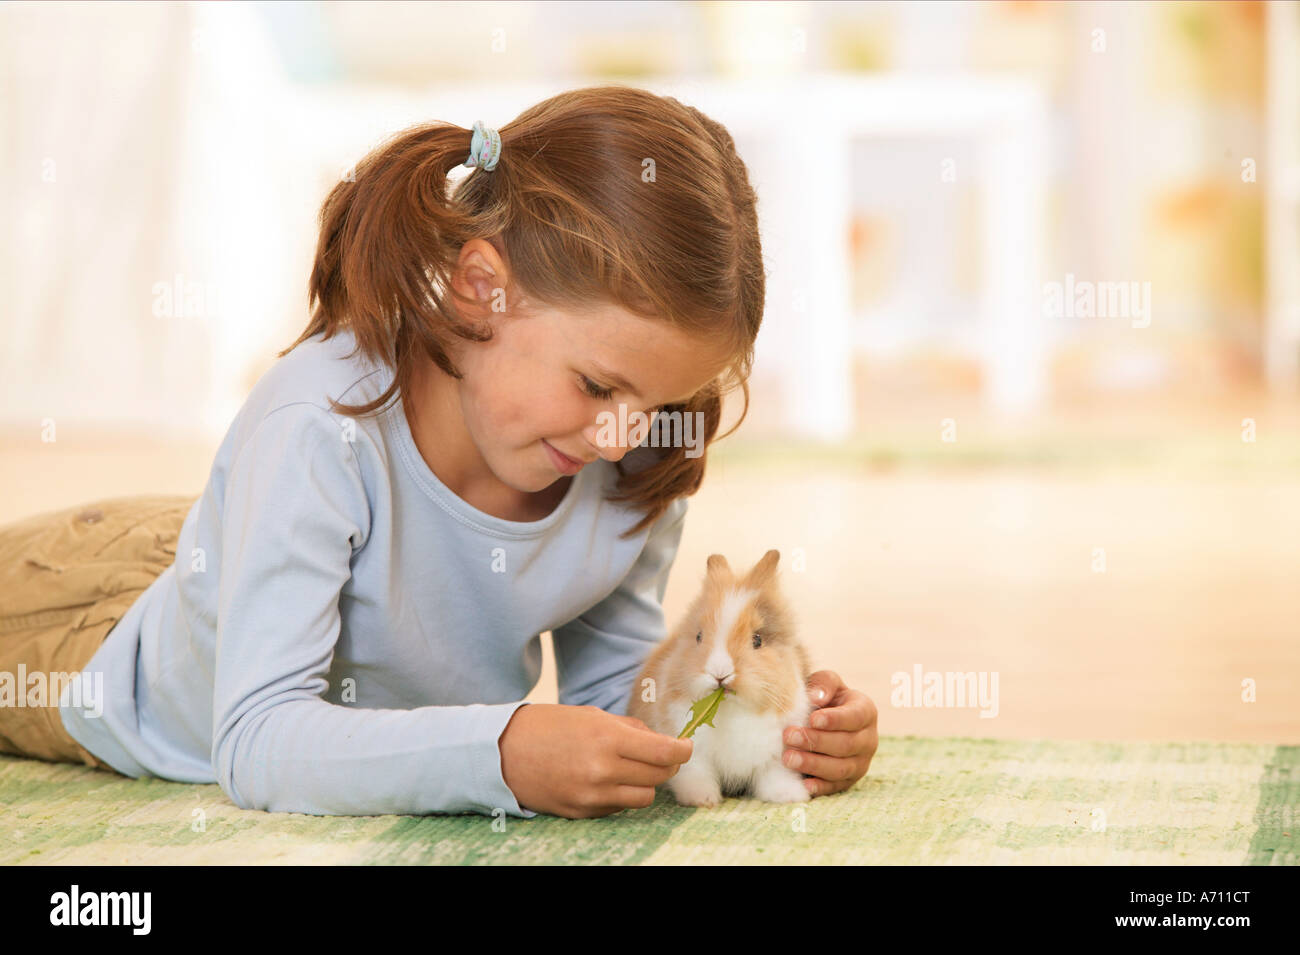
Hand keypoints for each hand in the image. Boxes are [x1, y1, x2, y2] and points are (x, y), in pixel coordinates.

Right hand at [499, 703, 693, 817]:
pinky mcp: (582, 812)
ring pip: (644, 797)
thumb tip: (661, 742)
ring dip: (645, 783)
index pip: (664, 752)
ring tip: (632, 769)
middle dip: (667, 765)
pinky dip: (621, 794)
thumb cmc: (548, 726)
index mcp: (607, 738)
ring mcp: (592, 795)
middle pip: (659, 776)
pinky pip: (618, 807)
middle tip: (664, 756)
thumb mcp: (590, 715)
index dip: (682, 750)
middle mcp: (603, 770)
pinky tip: (606, 780)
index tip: (686, 746)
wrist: (502, 753)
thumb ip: (628, 729)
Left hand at [782, 670, 876, 796]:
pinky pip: (836, 787)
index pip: (855, 717)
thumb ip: (823, 683)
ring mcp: (860, 763)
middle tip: (789, 737)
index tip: (813, 719)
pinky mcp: (848, 781)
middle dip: (816, 742)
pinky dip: (820, 787)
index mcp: (866, 712)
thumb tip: (816, 697)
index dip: (835, 720)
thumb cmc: (824, 699)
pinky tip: (804, 785)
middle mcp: (868, 740)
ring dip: (813, 764)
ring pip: (841, 768)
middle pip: (846, 744)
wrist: (823, 721)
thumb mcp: (825, 683)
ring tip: (788, 759)